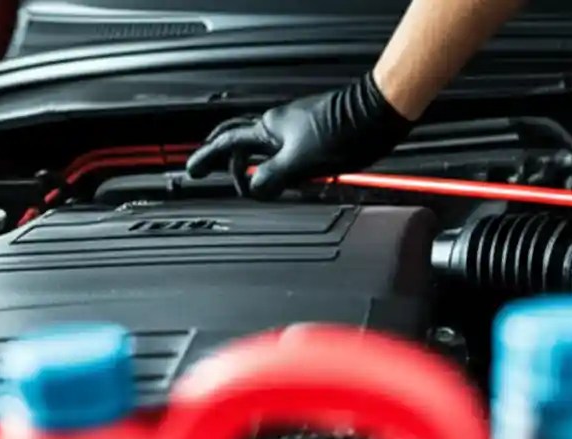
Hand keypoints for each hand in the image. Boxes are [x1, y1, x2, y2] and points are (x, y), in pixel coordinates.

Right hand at [186, 72, 412, 199]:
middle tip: (213, 171)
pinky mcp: (318, 137)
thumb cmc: (345, 131)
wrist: (378, 116)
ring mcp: (298, 130)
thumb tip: (255, 190)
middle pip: (241, 141)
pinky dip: (282, 169)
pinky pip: (289, 154)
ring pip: (266, 149)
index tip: (193, 170)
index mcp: (269, 128)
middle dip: (225, 157)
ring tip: (251, 184)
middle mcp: (280, 126)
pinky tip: (291, 181)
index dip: (207, 157)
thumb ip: (273, 177)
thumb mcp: (300, 162)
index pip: (227, 142)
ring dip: (256, 166)